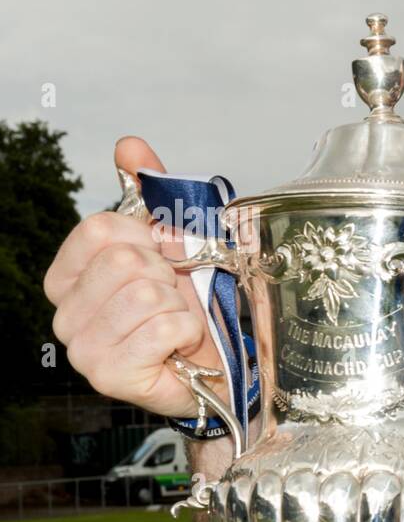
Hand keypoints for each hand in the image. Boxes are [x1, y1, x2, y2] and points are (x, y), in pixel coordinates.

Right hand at [43, 137, 223, 416]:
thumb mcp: (178, 242)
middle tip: (175, 298)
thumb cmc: (194, 308)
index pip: (99, 229)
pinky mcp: (109, 375)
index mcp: (69, 276)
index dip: (146, 238)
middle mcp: (65, 313)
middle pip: (124, 260)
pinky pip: (162, 328)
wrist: (220, 367)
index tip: (161, 259)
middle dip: (168, 275)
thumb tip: (129, 146)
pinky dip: (186, 331)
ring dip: (180, 306)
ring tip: (178, 323)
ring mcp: (82, 348)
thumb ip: (153, 194)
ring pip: (145, 294)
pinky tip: (180, 345)